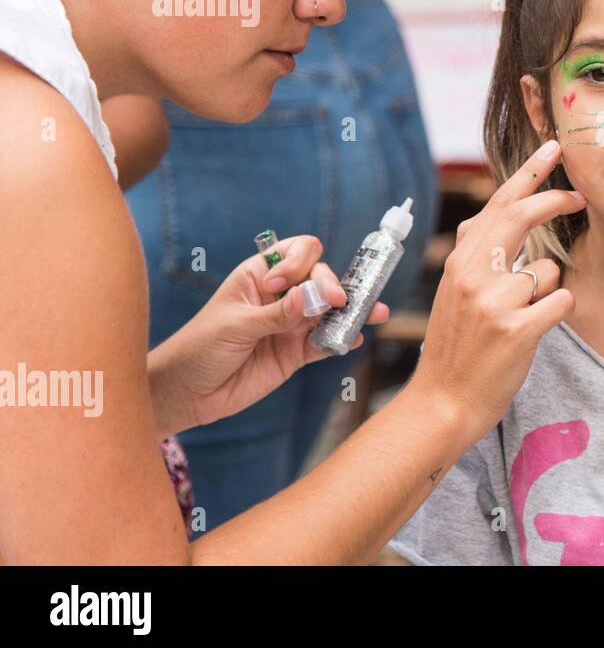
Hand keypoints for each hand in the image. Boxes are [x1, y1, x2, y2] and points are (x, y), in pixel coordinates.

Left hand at [149, 235, 388, 434]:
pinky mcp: (296, 353)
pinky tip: (355, 337)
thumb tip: (311, 297)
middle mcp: (280, 296)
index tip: (283, 284)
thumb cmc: (198, 349)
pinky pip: (326, 343)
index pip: (295, 253)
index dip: (299, 262)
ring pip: (330, 311)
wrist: (185, 393)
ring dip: (352, 310)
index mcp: (259, 276)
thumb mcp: (234, 325)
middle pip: (320, 278)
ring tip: (375, 311)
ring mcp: (291, 325)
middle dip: (332, 285)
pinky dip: (342, 340)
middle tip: (337, 300)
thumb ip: (275, 314)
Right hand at [410, 139, 586, 438]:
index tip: (553, 148)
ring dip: (546, 289)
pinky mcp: (517, 329)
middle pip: (524, 216)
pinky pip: (562, 301)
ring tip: (521, 317)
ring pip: (548, 269)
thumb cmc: (456, 346)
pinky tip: (533, 331)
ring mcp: (495, 301)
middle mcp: (474, 274)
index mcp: (460, 261)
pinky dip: (557, 313)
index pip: (498, 203)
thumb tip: (491, 214)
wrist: (443, 401)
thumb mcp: (455, 290)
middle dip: (557, 200)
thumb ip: (475, 252)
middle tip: (580, 197)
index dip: (530, 173)